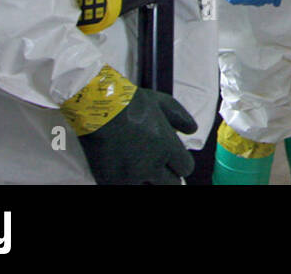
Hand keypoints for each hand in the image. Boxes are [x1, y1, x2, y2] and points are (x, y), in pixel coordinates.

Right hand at [77, 87, 197, 184]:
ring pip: (149, 188)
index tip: (174, 160)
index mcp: (167, 147)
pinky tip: (124, 169)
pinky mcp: (111, 182)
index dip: (181, 164)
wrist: (98, 108)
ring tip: (140, 167)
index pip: (186, 168)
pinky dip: (128, 181)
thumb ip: (181, 118)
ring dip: (148, 180)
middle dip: (168, 176)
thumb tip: (192, 131)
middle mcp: (152, 166)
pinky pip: (127, 187)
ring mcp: (131, 176)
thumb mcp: (163, 102)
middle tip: (159, 168)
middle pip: (171, 184)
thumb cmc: (132, 103)